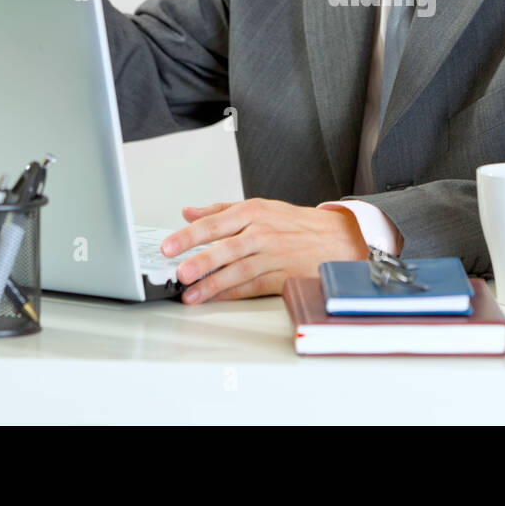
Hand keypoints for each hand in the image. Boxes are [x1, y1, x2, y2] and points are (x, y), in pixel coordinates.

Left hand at [160, 198, 369, 303]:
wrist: (336, 237)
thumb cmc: (293, 223)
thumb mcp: (259, 207)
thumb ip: (220, 210)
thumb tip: (187, 212)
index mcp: (253, 211)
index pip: (214, 223)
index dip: (189, 235)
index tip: (168, 246)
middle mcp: (262, 232)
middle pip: (226, 247)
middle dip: (200, 260)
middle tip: (178, 272)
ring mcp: (273, 255)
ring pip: (238, 270)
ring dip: (212, 284)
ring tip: (190, 294)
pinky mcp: (282, 276)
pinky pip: (253, 286)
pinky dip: (233, 293)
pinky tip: (215, 298)